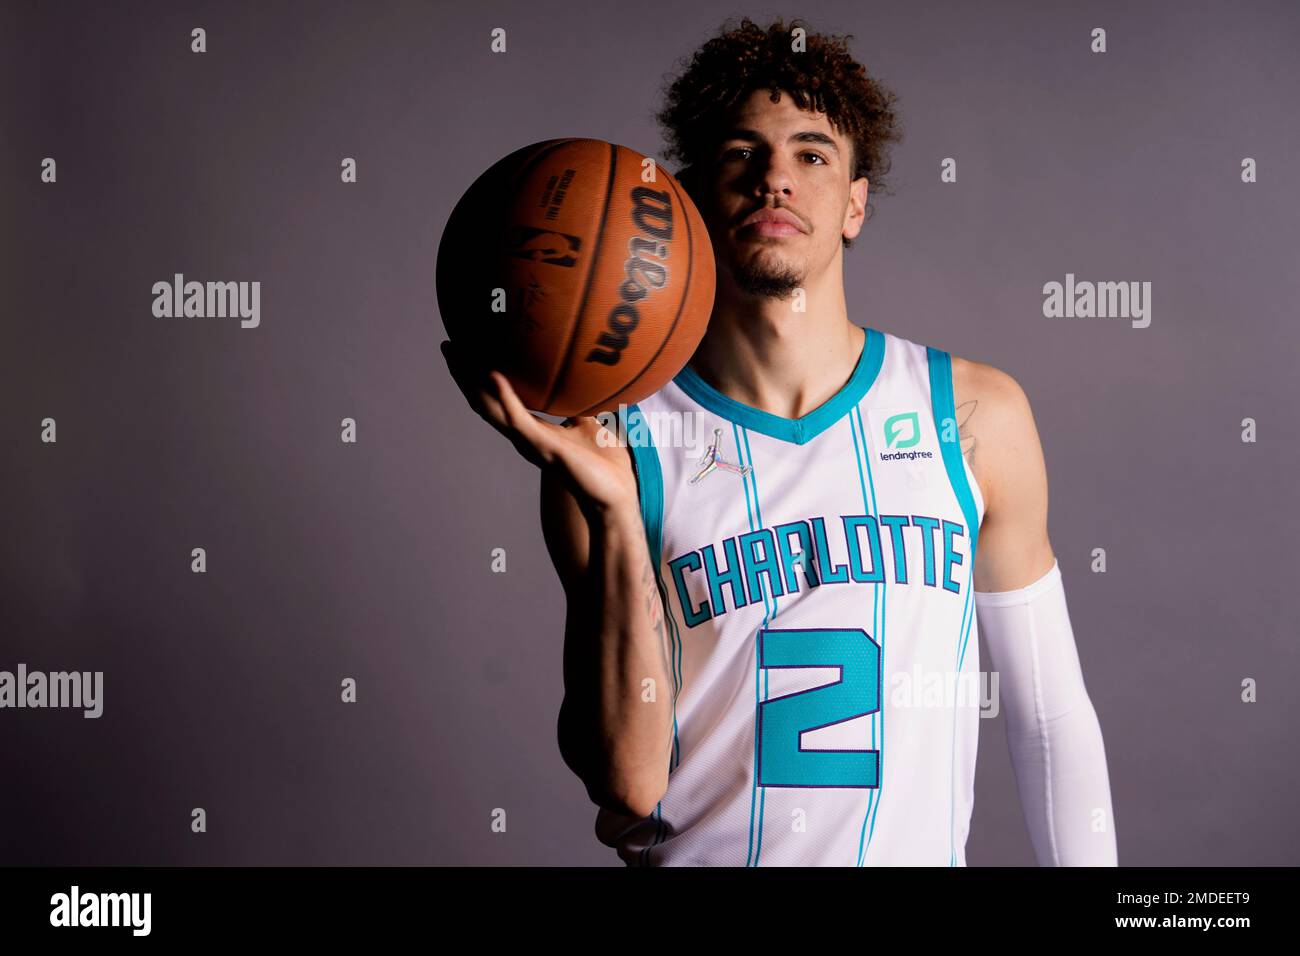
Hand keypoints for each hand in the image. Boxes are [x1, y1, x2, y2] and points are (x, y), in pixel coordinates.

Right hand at [439, 339, 638, 516]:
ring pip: (490, 409)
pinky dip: (504, 397)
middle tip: (449, 347)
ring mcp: (530, 441)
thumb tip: (585, 376)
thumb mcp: (590, 422)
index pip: (497, 400)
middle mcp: (524, 435)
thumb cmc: (604, 464)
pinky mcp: (542, 446)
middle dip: (463, 375)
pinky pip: (517, 419)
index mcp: (533, 429)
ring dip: (471, 381)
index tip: (467, 352)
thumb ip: (579, 402)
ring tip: (457, 355)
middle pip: (483, 402)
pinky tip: (493, 375)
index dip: (479, 378)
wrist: (615, 495)